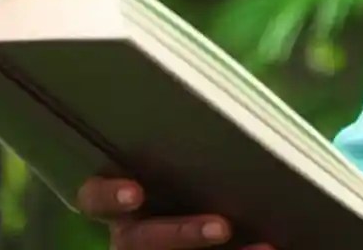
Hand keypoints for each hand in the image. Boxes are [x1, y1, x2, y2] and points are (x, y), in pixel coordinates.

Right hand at [77, 177, 275, 249]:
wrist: (220, 224)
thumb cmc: (196, 188)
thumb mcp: (188, 174)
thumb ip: (196, 160)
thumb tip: (241, 125)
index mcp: (123, 208)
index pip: (95, 198)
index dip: (109, 196)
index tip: (135, 193)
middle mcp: (130, 240)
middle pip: (140, 242)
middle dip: (181, 233)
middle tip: (222, 227)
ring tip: (264, 248)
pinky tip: (268, 249)